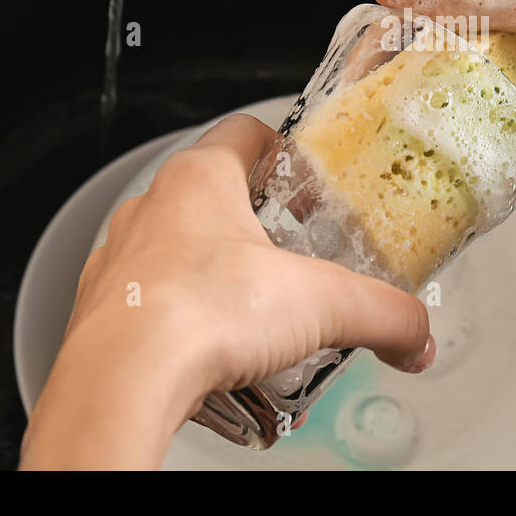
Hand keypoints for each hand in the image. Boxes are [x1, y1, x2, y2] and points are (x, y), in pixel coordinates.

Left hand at [20, 114, 434, 468]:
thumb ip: (381, 315)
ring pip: (175, 253)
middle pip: (211, 197)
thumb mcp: (320, 306)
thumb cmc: (195, 315)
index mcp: (199, 180)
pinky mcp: (101, 313)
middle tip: (294, 258)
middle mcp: (151, 211)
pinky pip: (149, 307)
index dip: (280, 148)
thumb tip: (414, 334)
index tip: (304, 173)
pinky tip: (214, 355)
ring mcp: (120, 261)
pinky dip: (183, 324)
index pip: (243, 134)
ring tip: (256, 316)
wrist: (121, 382)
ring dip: (215, 277)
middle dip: (256, 229)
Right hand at [370, 0, 515, 156]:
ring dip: (446, 121)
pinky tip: (459, 167)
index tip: (358, 67)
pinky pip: (508, 137)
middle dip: (410, 82)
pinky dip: (487, 151)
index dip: (390, 27)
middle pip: (444, 48)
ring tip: (402, 151)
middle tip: (370, 119)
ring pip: (470, 97)